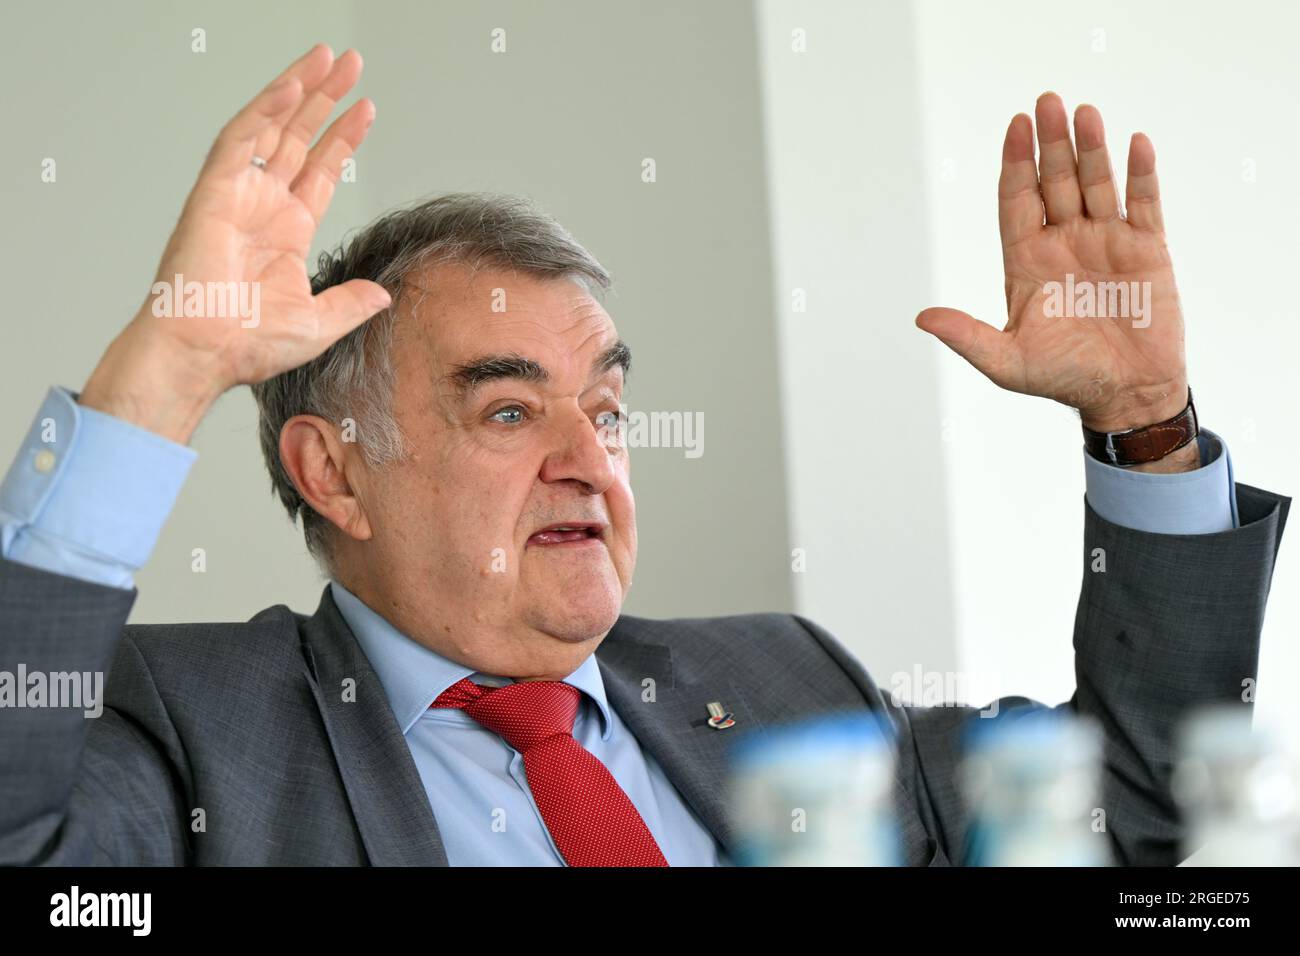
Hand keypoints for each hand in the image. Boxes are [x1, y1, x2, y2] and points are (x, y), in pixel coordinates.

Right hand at [80, 43, 389, 442]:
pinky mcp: (214, 192)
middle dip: (325, 99)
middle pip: (300, 138)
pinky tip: (291, 87)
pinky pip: (241, 140)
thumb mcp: (319, 323)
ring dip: (299, 91)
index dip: (343, 139)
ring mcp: (239, 195)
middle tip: (350, 63)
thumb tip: (384, 295)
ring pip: (272, 127)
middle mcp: (264, 205)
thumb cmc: (247, 344)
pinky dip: (264, 111)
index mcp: (287, 231)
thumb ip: (351, 303)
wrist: (205, 353)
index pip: (322, 171)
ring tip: (328, 59)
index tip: (366, 109)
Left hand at [916, 92, 1187, 435]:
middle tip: (1047, 102)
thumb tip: (922, 319)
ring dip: (1091, 149)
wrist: (1124, 394)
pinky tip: (1135, 143)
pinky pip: (1143, 203)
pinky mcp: (1145, 249)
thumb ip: (967, 337)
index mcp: (1027, 260)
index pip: (1016, 200)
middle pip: (1054, 181)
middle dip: (1050, 144)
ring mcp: (1105, 241)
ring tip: (1085, 113)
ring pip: (1096, 183)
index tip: (1016, 126)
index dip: (1016, 163)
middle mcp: (1064, 241)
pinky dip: (1140, 174)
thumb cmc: (1062, 378)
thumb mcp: (1006, 362)